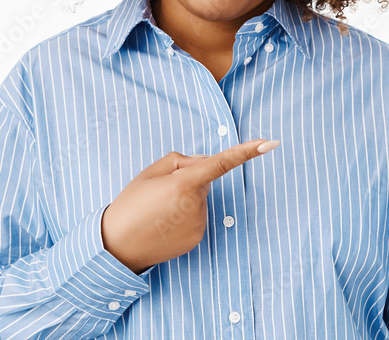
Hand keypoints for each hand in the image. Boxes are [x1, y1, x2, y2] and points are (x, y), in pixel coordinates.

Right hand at [101, 139, 279, 274]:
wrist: (118, 245)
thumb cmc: (131, 203)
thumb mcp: (150, 172)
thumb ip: (181, 161)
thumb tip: (205, 163)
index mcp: (183, 183)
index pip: (221, 163)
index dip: (247, 152)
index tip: (270, 143)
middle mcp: (196, 204)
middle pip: (204, 180)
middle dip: (189, 178)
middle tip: (159, 192)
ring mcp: (199, 224)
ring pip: (200, 199)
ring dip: (186, 198)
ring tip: (159, 210)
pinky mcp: (198, 238)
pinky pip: (197, 217)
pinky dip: (185, 216)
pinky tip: (165, 223)